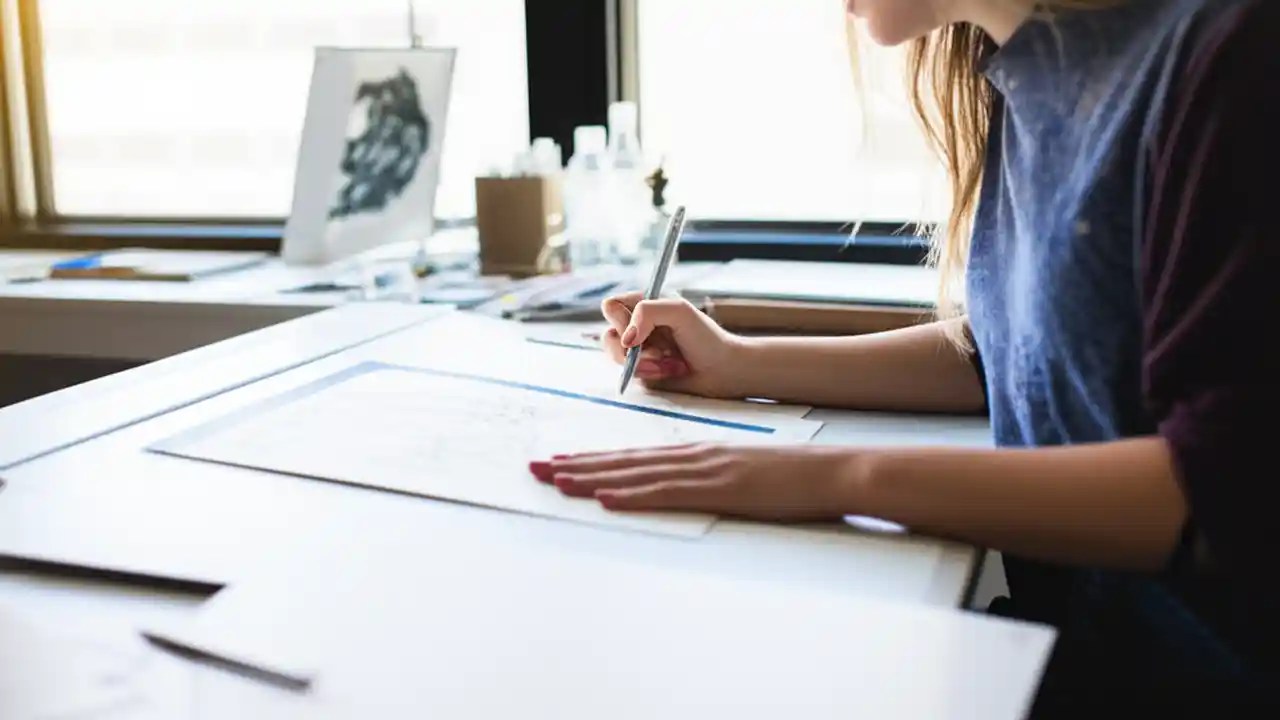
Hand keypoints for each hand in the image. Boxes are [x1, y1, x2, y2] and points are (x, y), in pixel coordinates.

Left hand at [529, 443, 862, 520]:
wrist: (830, 472)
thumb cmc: (791, 478)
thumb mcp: (741, 474)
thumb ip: (709, 479)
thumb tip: (680, 490)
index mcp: (696, 453)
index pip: (633, 457)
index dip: (593, 460)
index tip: (559, 464)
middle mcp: (692, 456)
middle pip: (623, 461)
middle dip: (576, 466)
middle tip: (535, 468)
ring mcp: (704, 471)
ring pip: (636, 474)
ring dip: (592, 478)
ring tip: (556, 480)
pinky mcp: (719, 489)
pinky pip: (667, 493)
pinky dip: (633, 495)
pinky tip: (606, 498)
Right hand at [601, 292, 747, 397]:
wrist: (722, 370)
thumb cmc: (706, 338)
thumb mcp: (680, 312)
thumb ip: (647, 312)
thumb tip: (625, 339)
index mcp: (645, 304)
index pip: (611, 306)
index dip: (620, 321)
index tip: (638, 335)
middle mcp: (637, 325)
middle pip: (608, 335)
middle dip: (633, 349)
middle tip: (660, 353)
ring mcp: (638, 349)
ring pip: (615, 356)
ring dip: (642, 363)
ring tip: (668, 364)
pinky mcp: (641, 370)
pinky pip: (627, 374)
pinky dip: (648, 373)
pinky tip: (669, 371)